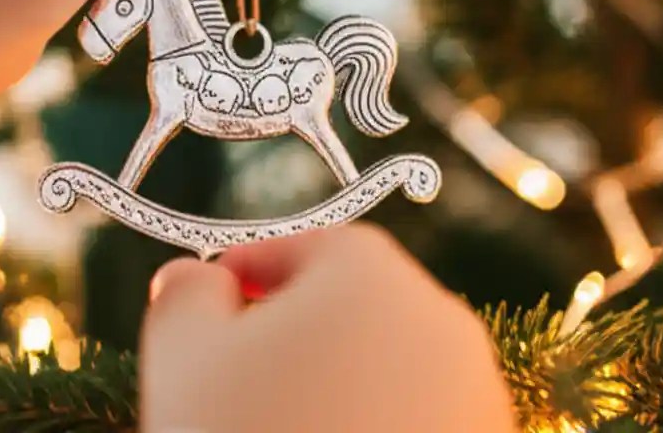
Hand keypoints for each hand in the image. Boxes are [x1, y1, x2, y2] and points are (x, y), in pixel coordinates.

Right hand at [141, 225, 517, 432]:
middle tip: (236, 379)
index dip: (243, 273)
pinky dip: (379, 423)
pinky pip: (423, 417)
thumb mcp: (183, 359)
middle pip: (351, 304)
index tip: (207, 309)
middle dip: (293, 331)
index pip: (298, 248)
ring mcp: (479, 390)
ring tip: (284, 427)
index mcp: (369, 272)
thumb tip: (192, 277)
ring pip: (391, 365)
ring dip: (340, 383)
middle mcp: (440, 318)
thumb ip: (184, 297)